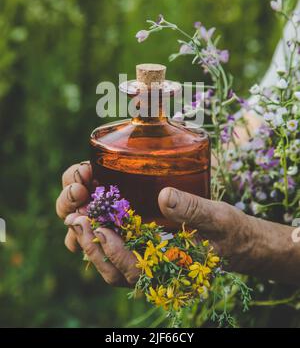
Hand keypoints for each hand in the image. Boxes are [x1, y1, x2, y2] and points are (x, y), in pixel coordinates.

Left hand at [57, 164, 299, 286]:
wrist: (236, 239)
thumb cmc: (230, 232)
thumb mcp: (217, 218)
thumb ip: (193, 210)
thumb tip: (165, 197)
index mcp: (169, 271)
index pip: (133, 271)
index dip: (113, 252)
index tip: (101, 228)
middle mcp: (152, 270)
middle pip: (111, 269)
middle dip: (91, 245)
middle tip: (77, 218)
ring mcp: (145, 258)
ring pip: (107, 259)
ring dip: (89, 237)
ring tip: (78, 211)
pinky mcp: (143, 244)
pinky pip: (115, 243)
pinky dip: (100, 228)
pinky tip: (94, 205)